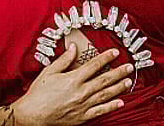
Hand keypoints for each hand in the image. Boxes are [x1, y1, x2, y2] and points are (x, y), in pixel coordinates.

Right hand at [13, 44, 133, 125]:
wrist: (34, 114)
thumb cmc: (39, 93)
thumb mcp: (49, 71)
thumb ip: (64, 60)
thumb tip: (74, 48)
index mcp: (73, 79)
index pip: (94, 65)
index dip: (106, 58)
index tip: (115, 52)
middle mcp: (81, 92)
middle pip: (104, 80)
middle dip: (118, 72)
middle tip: (129, 67)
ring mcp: (83, 105)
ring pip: (105, 95)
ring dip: (118, 87)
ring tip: (129, 81)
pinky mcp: (83, 116)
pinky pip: (100, 111)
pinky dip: (111, 106)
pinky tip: (120, 102)